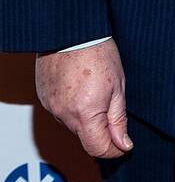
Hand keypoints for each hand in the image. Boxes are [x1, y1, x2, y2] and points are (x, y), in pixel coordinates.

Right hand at [35, 39, 132, 158]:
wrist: (72, 31)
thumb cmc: (98, 52)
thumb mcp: (118, 87)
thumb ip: (118, 119)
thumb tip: (123, 144)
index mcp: (85, 114)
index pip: (98, 149)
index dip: (114, 149)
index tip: (123, 143)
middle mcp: (64, 114)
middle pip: (85, 137)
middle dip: (101, 130)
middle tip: (111, 106)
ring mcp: (51, 106)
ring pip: (72, 124)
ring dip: (86, 117)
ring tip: (95, 91)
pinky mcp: (44, 98)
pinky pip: (61, 112)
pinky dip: (72, 106)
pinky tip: (80, 88)